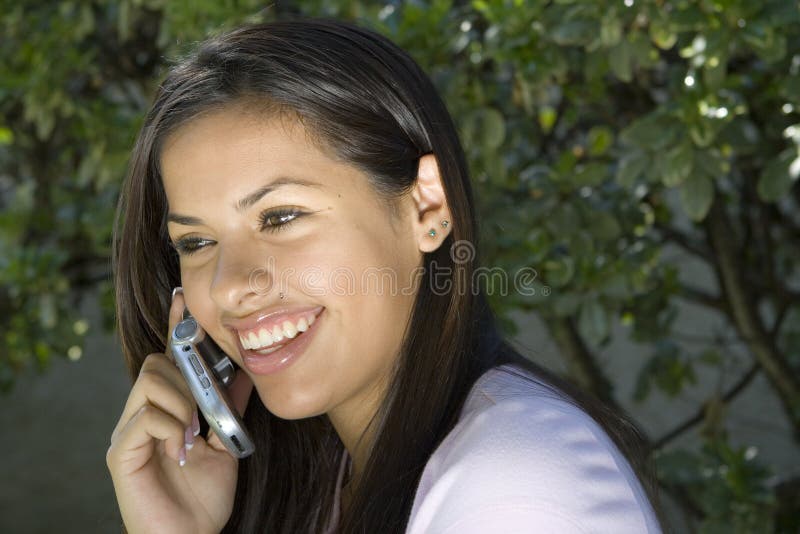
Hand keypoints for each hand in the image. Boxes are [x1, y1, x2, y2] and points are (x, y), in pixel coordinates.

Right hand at [106, 289, 253, 533]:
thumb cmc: (205, 497)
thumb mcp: (226, 444)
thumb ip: (229, 407)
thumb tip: (243, 370)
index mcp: (168, 409)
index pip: (168, 359)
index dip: (175, 328)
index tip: (183, 298)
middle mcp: (143, 414)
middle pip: (156, 363)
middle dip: (187, 377)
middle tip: (205, 413)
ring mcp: (128, 432)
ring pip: (150, 382)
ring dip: (182, 403)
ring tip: (194, 435)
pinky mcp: (119, 452)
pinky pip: (144, 417)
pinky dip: (171, 429)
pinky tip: (181, 452)